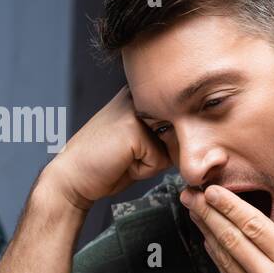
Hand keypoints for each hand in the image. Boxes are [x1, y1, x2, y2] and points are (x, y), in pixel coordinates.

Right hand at [42, 87, 170, 211]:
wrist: (73, 177)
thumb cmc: (107, 163)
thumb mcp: (142, 143)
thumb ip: (167, 135)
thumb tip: (200, 139)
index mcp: (140, 95)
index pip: (180, 119)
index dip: (166, 141)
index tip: (139, 147)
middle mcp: (138, 96)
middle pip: (179, 132)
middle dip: (161, 152)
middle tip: (128, 154)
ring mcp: (135, 110)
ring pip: (171, 147)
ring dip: (153, 162)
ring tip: (126, 157)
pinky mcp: (134, 129)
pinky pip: (160, 161)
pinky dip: (144, 170)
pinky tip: (122, 162)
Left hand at [182, 182, 273, 272]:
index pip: (254, 226)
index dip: (230, 205)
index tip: (212, 189)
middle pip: (231, 239)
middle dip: (208, 214)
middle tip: (190, 194)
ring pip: (226, 260)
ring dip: (208, 233)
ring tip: (194, 212)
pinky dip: (218, 259)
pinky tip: (210, 244)